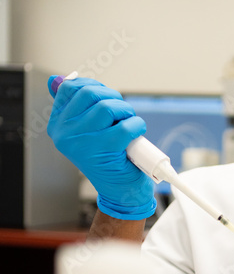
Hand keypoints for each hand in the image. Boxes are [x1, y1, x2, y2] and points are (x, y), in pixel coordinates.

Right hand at [47, 76, 155, 219]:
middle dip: (113, 98)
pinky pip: (125, 126)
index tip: (106, 97)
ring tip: (129, 124)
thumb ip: (72, 106)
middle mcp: (65, 134)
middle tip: (122, 113)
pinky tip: (137, 134)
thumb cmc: (106, 159)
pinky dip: (137, 125)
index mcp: (57, 125)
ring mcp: (82, 143)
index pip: (70, 88)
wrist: (119, 192)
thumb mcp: (85, 131)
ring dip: (126, 111)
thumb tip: (55, 80)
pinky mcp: (103, 151)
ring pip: (107, 107)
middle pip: (90, 93)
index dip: (94, 86)